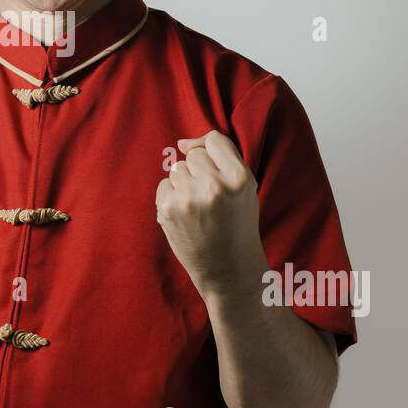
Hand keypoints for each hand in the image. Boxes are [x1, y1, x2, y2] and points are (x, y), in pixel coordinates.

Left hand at [155, 130, 261, 292]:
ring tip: (199, 209)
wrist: (227, 267)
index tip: (214, 171)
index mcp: (239, 178)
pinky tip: (186, 216)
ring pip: (177, 170)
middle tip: (210, 199)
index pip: (215, 140)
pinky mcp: (169, 209)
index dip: (212, 153)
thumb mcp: (244, 187)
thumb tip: (182, 144)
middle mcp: (214, 185)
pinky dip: (172, 197)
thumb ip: (221, 157)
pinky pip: (164, 185)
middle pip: (194, 156)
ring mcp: (189, 198)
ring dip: (185, 185)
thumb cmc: (236, 222)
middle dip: (199, 173)